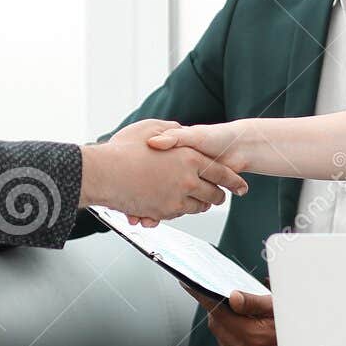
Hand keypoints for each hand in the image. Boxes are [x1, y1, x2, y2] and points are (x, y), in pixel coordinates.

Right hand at [79, 119, 248, 222]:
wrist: (103, 173)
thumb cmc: (122, 150)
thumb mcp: (150, 128)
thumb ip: (171, 131)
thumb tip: (180, 131)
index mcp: (190, 157)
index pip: (221, 172)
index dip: (234, 181)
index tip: (242, 187)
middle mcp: (188, 179)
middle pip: (214, 194)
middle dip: (217, 196)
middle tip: (219, 196)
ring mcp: (177, 198)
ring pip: (198, 207)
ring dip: (199, 205)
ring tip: (198, 202)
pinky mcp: (163, 213)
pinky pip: (179, 216)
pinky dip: (178, 212)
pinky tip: (173, 205)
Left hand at [186, 286, 277, 345]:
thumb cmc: (295, 331)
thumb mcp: (278, 309)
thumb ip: (253, 303)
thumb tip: (232, 297)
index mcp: (253, 337)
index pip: (219, 313)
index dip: (204, 297)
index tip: (192, 286)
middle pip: (217, 326)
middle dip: (219, 310)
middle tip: (230, 299)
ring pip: (221, 338)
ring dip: (226, 324)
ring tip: (243, 315)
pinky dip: (232, 337)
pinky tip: (245, 330)